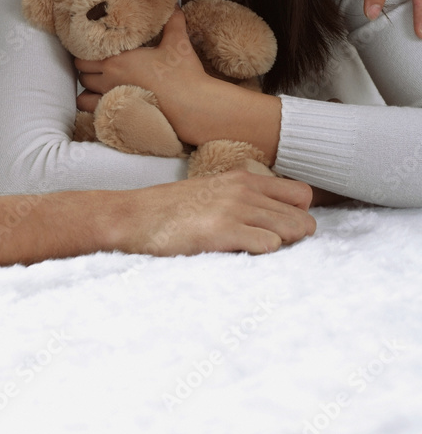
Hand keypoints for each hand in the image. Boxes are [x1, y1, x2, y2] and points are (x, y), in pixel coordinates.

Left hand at [76, 8, 281, 160]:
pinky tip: (106, 104)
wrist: (192, 105)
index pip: (84, 57)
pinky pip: (94, 114)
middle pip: (82, 75)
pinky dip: (95, 109)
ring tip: (99, 86)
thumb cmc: (183, 73)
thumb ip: (173, 22)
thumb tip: (175, 6)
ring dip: (88, 91)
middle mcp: (110, 80)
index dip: (84, 54)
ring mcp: (113, 100)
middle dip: (86, 71)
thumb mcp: (178, 42)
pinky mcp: (121, 116)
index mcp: (118, 60)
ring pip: (84, 97)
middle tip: (96, 67)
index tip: (91, 52)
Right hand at [117, 171, 315, 254]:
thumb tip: (274, 217)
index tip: (283, 230)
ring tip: (255, 252)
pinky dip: (263, 255)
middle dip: (295, 237)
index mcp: (242, 178)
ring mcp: (234, 209)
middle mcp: (243, 190)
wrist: (131, 217)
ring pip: (292, 230)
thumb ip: (242, 197)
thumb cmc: (169, 210)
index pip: (301, 194)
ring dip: (282, 247)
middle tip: (271, 248)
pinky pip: (269, 245)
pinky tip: (242, 256)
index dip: (298, 215)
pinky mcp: (222, 231)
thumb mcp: (210, 191)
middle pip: (302, 216)